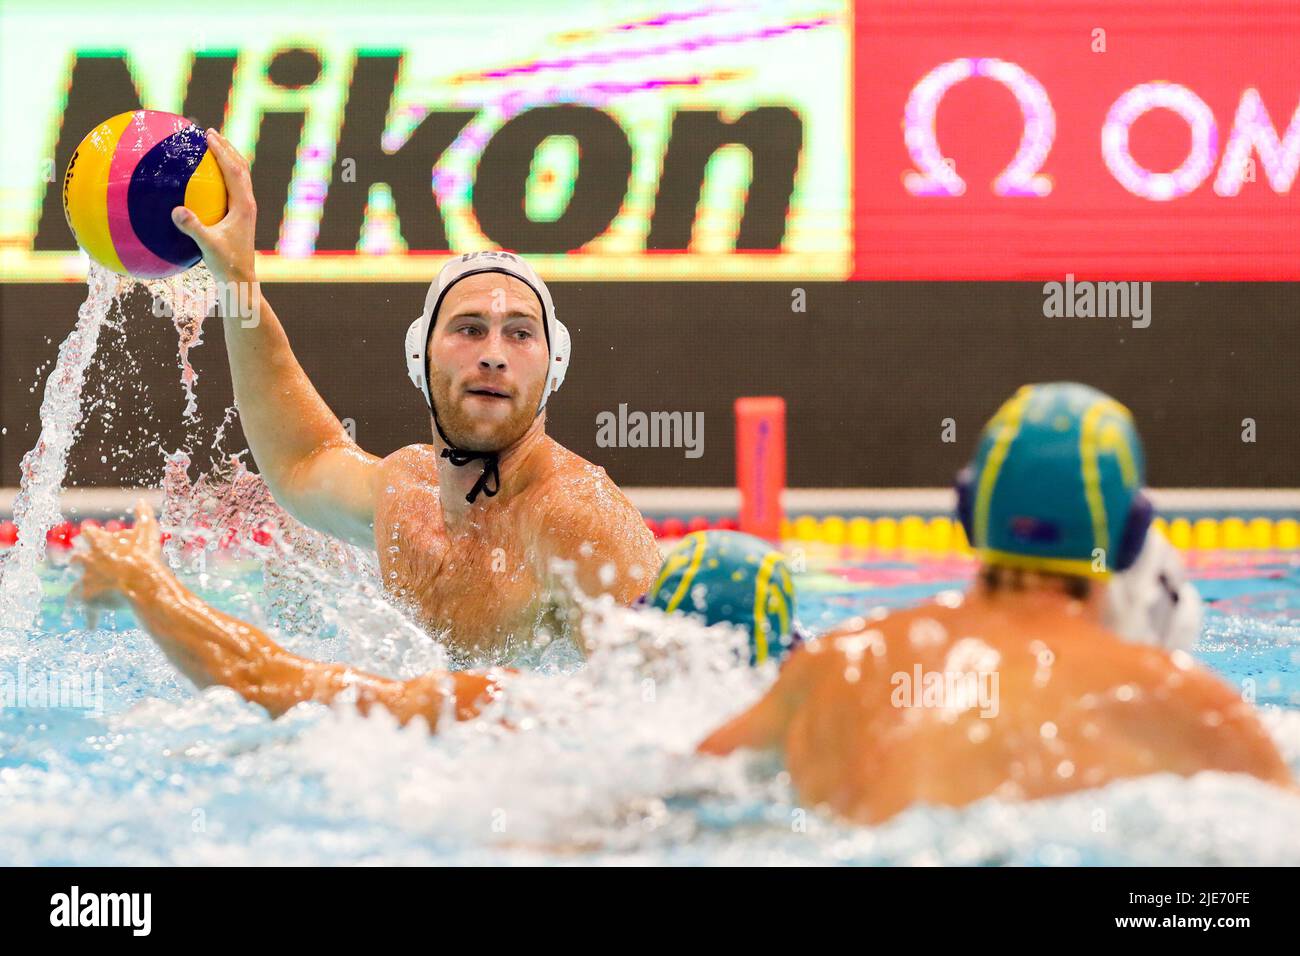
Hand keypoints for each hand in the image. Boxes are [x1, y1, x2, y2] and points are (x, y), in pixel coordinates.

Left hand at [72, 499, 163, 623]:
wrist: (140, 585)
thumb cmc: (146, 558)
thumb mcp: (148, 533)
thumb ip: (144, 516)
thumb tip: (142, 500)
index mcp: (101, 544)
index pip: (90, 535)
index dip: (91, 535)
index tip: (89, 533)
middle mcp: (89, 561)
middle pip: (78, 559)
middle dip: (80, 561)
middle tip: (80, 563)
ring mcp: (87, 580)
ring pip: (75, 586)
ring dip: (78, 591)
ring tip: (77, 598)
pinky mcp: (88, 598)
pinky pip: (87, 610)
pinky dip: (90, 617)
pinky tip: (90, 625)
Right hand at [171, 129, 256, 286]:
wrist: (240, 279)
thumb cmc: (226, 264)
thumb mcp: (207, 246)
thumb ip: (193, 228)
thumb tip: (176, 211)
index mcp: (243, 206)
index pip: (234, 171)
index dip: (222, 151)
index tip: (208, 135)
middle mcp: (247, 204)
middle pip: (240, 167)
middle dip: (226, 148)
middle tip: (209, 133)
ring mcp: (244, 209)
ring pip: (239, 176)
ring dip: (227, 159)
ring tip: (210, 146)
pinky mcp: (239, 216)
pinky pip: (231, 188)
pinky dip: (221, 175)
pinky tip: (203, 177)